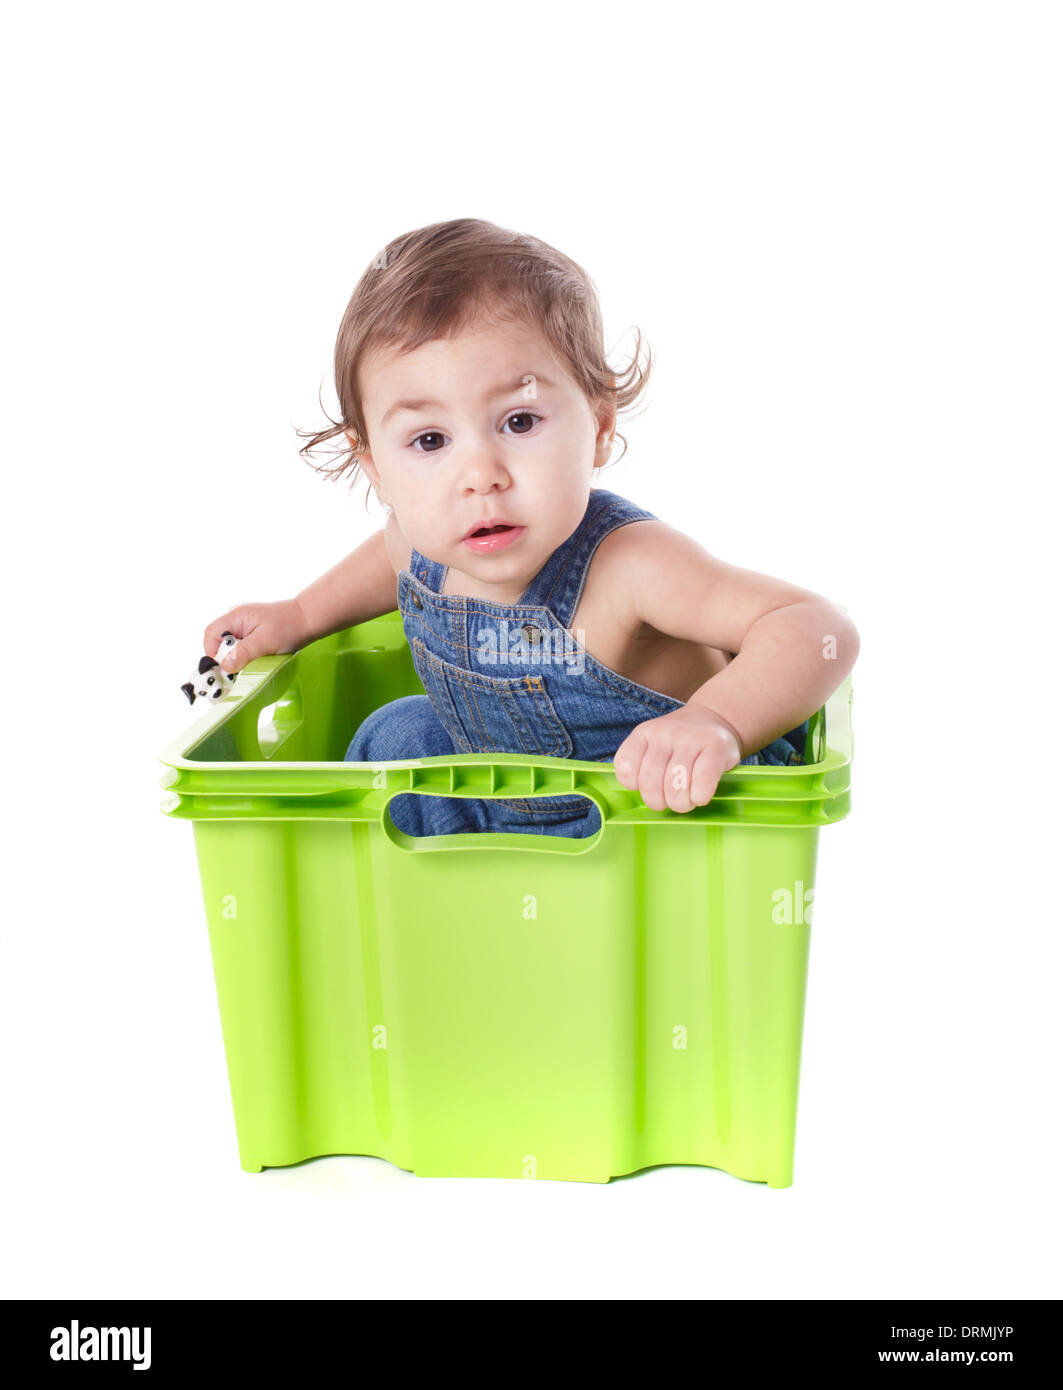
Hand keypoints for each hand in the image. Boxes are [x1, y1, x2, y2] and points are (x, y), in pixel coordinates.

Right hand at [202, 599, 310, 674]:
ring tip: (245, 671)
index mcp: (235, 616)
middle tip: (233, 677)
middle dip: (224, 660)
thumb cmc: (289, 626)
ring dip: (235, 661)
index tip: (222, 670)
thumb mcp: (266, 641)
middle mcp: (236, 620)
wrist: (308, 619)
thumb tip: (224, 666)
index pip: (211, 634)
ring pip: (229, 648)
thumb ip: (244, 652)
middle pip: (218, 643)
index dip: (212, 653)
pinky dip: (244, 659)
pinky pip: (240, 649)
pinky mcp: (252, 635)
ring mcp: (244, 628)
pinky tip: (253, 665)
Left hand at [612, 704, 743, 812]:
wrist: (714, 718)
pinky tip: (700, 795)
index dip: (634, 786)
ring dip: (681, 803)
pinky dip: (699, 797)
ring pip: (676, 787)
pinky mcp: (716, 747)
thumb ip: (641, 766)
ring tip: (686, 800)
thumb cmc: (680, 743)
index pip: (625, 767)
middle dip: (658, 803)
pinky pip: (702, 784)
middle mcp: (665, 733)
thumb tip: (645, 797)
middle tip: (669, 801)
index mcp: (644, 733)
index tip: (647, 786)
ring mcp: (691, 739)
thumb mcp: (653, 744)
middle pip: (650, 783)